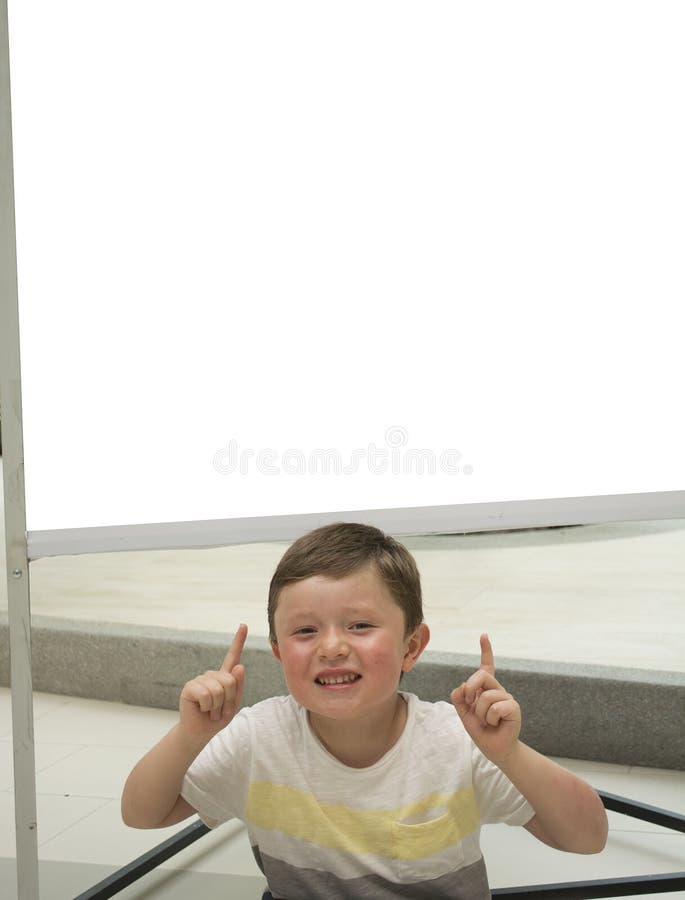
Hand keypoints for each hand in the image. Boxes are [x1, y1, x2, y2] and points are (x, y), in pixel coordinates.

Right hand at [179, 624, 246, 739]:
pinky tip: (201, 709)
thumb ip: (238, 686)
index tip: (243, 625)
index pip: (233, 655)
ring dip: (217, 706)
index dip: (239, 640)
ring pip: (219, 689)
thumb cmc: (217, 717)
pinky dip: (207, 707)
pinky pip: (206, 695)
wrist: (200, 732)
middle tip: (219, 709)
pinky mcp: (190, 687)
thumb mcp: (234, 704)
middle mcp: (212, 674)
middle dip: (228, 700)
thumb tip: (240, 666)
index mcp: (224, 676)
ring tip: (210, 710)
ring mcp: (200, 679)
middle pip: (230, 680)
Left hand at [450, 634, 520, 763]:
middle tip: (472, 707)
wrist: (494, 749)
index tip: (484, 635)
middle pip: (480, 676)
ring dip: (480, 713)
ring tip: (487, 721)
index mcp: (486, 688)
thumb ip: (459, 698)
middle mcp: (497, 689)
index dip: (486, 650)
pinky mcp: (514, 708)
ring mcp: (507, 698)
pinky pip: (496, 707)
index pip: (486, 665)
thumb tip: (461, 687)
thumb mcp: (464, 713)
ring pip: (486, 696)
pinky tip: (496, 724)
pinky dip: (491, 719)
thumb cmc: (481, 730)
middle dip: (470, 690)